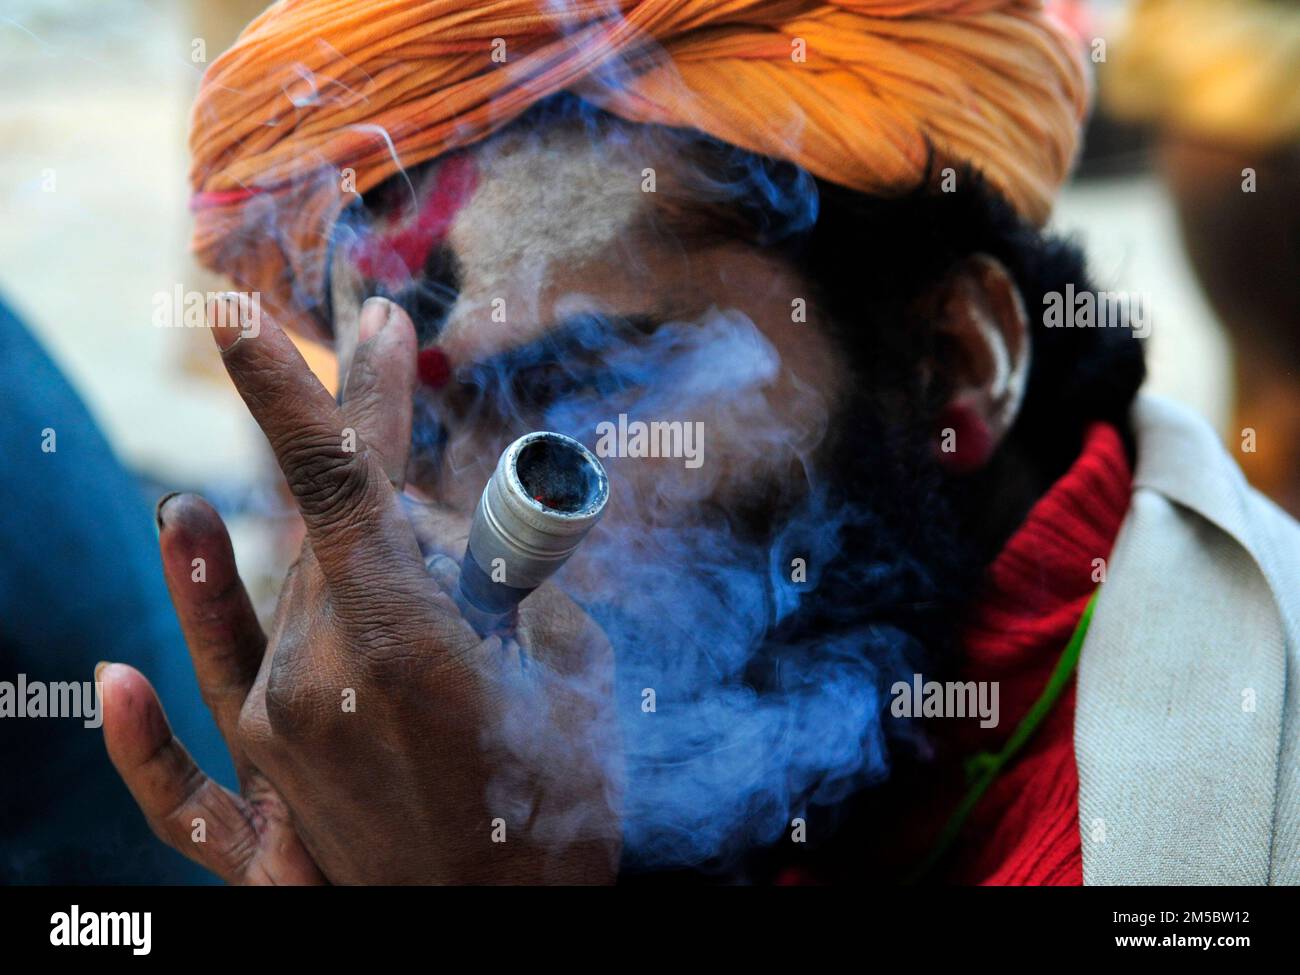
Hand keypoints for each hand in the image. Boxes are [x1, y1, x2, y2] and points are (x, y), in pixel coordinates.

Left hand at [100, 295, 621, 883]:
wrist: (506, 929)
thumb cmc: (561, 806)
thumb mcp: (568, 670)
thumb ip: (506, 584)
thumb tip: (453, 537)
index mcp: (399, 642)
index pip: (334, 481)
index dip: (296, 390)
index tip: (234, 316)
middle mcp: (314, 678)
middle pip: (323, 530)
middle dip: (360, 447)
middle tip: (380, 362)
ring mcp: (276, 736)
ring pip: (282, 598)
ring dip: (291, 543)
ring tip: (235, 496)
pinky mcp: (270, 788)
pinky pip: (191, 751)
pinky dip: (156, 718)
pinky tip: (110, 678)